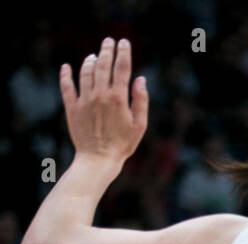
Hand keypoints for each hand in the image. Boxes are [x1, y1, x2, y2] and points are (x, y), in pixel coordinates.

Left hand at [59, 38, 147, 163]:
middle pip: (103, 66)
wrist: (98, 158)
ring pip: (86, 73)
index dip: (123, 53)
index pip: (121, 69)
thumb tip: (140, 80)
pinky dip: (66, 75)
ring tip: (93, 55)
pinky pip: (67, 86)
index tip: (124, 43)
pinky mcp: (72, 107)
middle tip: (108, 41)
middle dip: (106, 50)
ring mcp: (84, 100)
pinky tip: (67, 67)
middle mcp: (100, 95)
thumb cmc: (123, 144)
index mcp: (118, 98)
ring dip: (90, 61)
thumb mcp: (140, 125)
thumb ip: (141, 101)